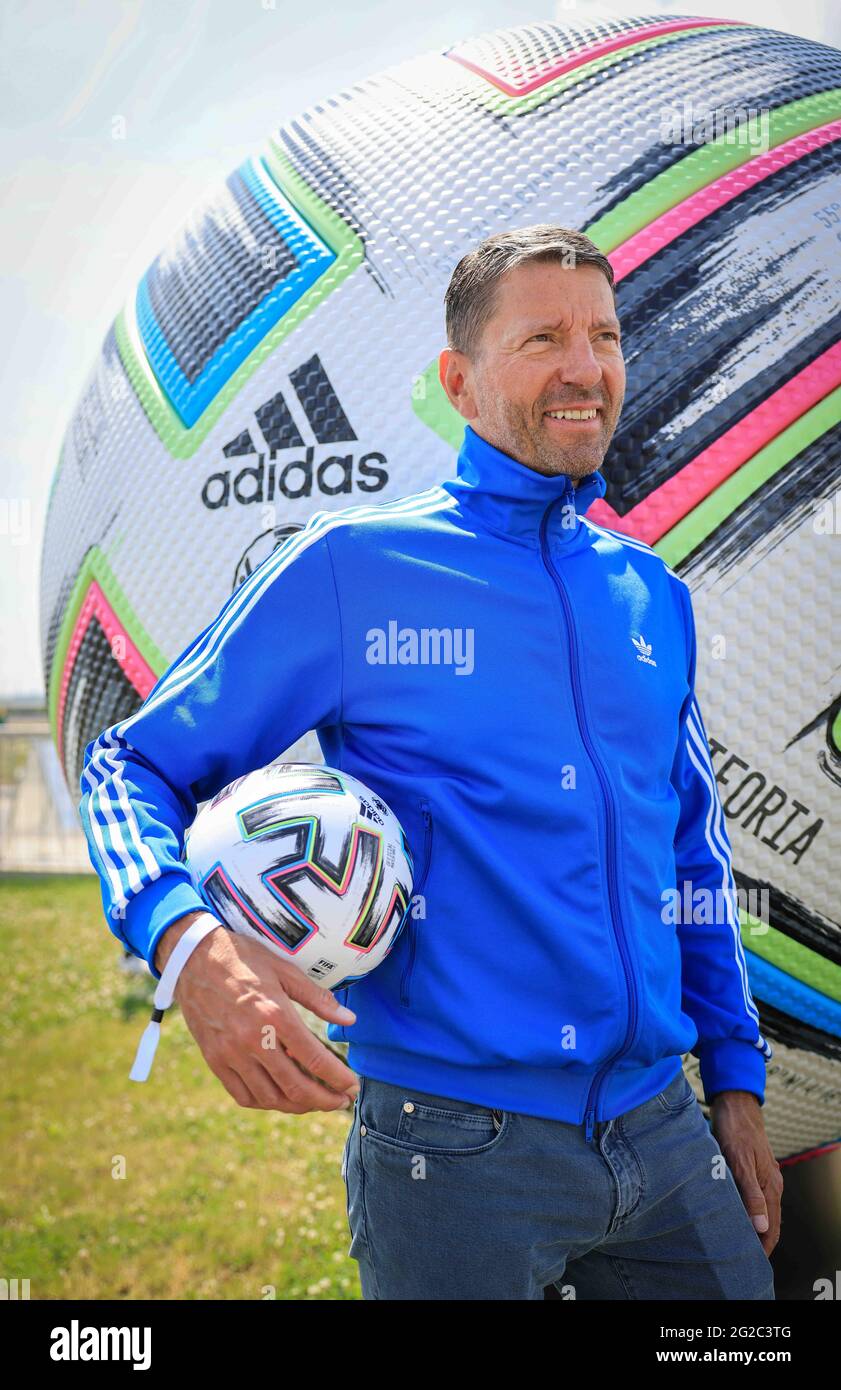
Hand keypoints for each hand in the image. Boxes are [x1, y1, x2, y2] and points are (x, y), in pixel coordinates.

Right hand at [154, 911, 359, 1113]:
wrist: (194, 958)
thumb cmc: (244, 959)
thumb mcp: (285, 970)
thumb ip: (318, 998)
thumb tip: (349, 1020)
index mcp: (276, 1015)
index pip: (316, 1060)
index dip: (338, 1079)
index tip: (352, 1086)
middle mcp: (253, 1040)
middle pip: (295, 1087)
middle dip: (324, 1101)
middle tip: (341, 1102)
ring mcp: (231, 1054)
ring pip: (269, 1098)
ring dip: (297, 1106)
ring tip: (314, 1101)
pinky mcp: (214, 1060)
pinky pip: (243, 1095)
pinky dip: (265, 1103)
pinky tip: (280, 1096)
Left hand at [709, 1090, 782, 1255]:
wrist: (735, 1104)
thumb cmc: (736, 1132)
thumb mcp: (740, 1163)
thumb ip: (751, 1195)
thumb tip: (761, 1227)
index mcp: (771, 1187)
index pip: (771, 1228)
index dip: (763, 1248)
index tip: (751, 1264)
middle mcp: (770, 1184)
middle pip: (768, 1222)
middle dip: (758, 1241)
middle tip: (739, 1258)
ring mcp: (762, 1175)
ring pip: (760, 1209)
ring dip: (751, 1226)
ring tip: (734, 1240)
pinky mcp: (752, 1167)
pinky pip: (752, 1196)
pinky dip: (745, 1209)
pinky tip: (732, 1212)